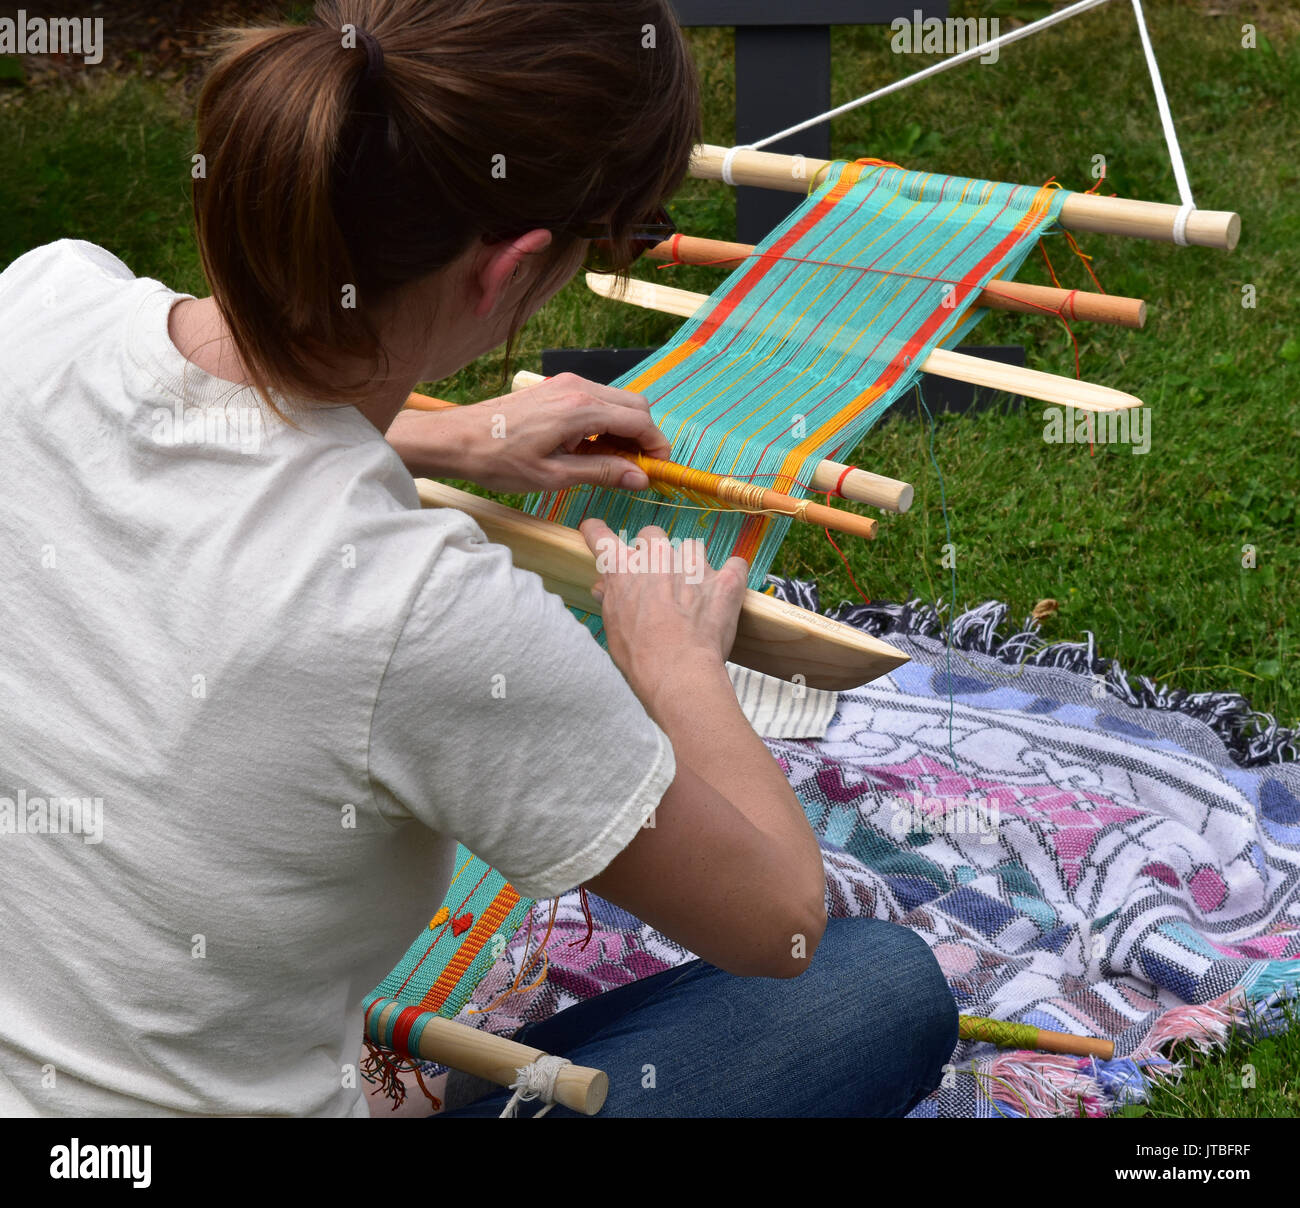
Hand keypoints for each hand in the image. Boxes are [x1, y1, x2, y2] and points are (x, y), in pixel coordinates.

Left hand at [388, 374, 671, 492]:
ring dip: (624, 430)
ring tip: (610, 463)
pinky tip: (589, 448)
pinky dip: (605, 422)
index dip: (656, 446)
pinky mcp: (556, 388)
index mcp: (580, 409)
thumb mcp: (554, 476)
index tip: (659, 468)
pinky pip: (596, 400)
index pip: (639, 420)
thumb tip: (640, 477)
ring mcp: (566, 384)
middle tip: (637, 469)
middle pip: (635, 405)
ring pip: (617, 401)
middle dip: (644, 436)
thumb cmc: (499, 459)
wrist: (457, 439)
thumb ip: (602, 472)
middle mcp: (578, 387)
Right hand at [579, 519, 748, 702]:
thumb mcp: (613, 629)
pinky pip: (735, 564)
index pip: (600, 536)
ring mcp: (693, 566)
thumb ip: (611, 600)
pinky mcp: (724, 581)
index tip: (595, 531)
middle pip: (652, 534)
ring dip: (692, 564)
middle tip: (657, 575)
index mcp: (623, 570)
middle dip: (654, 550)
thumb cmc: (640, 657)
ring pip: (692, 548)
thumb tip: (604, 588)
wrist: (678, 674)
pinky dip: (730, 576)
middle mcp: (656, 559)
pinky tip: (725, 591)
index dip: (596, 532)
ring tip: (693, 592)